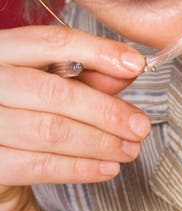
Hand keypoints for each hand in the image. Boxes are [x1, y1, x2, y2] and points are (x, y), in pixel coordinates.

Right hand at [0, 25, 147, 210]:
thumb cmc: (22, 113)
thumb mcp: (52, 85)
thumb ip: (87, 75)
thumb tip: (129, 67)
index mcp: (0, 51)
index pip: (50, 43)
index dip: (98, 52)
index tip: (135, 65)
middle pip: (54, 92)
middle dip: (106, 111)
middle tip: (139, 126)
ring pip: (50, 131)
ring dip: (99, 142)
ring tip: (129, 149)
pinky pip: (39, 165)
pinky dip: (80, 168)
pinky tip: (106, 168)